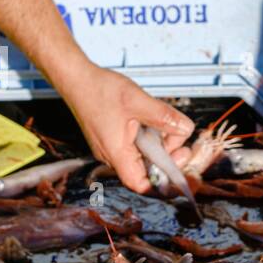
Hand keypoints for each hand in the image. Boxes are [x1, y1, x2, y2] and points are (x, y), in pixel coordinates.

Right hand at [54, 61, 193, 193]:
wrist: (77, 78)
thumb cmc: (98, 90)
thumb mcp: (137, 101)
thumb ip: (164, 117)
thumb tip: (186, 129)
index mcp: (116, 153)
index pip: (141, 184)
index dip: (163, 184)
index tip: (180, 174)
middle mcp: (113, 156)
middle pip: (147, 171)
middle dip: (168, 158)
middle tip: (181, 142)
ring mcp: (113, 148)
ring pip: (144, 157)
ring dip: (160, 145)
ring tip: (167, 125)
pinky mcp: (115, 139)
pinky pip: (137, 147)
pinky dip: (150, 138)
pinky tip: (153, 122)